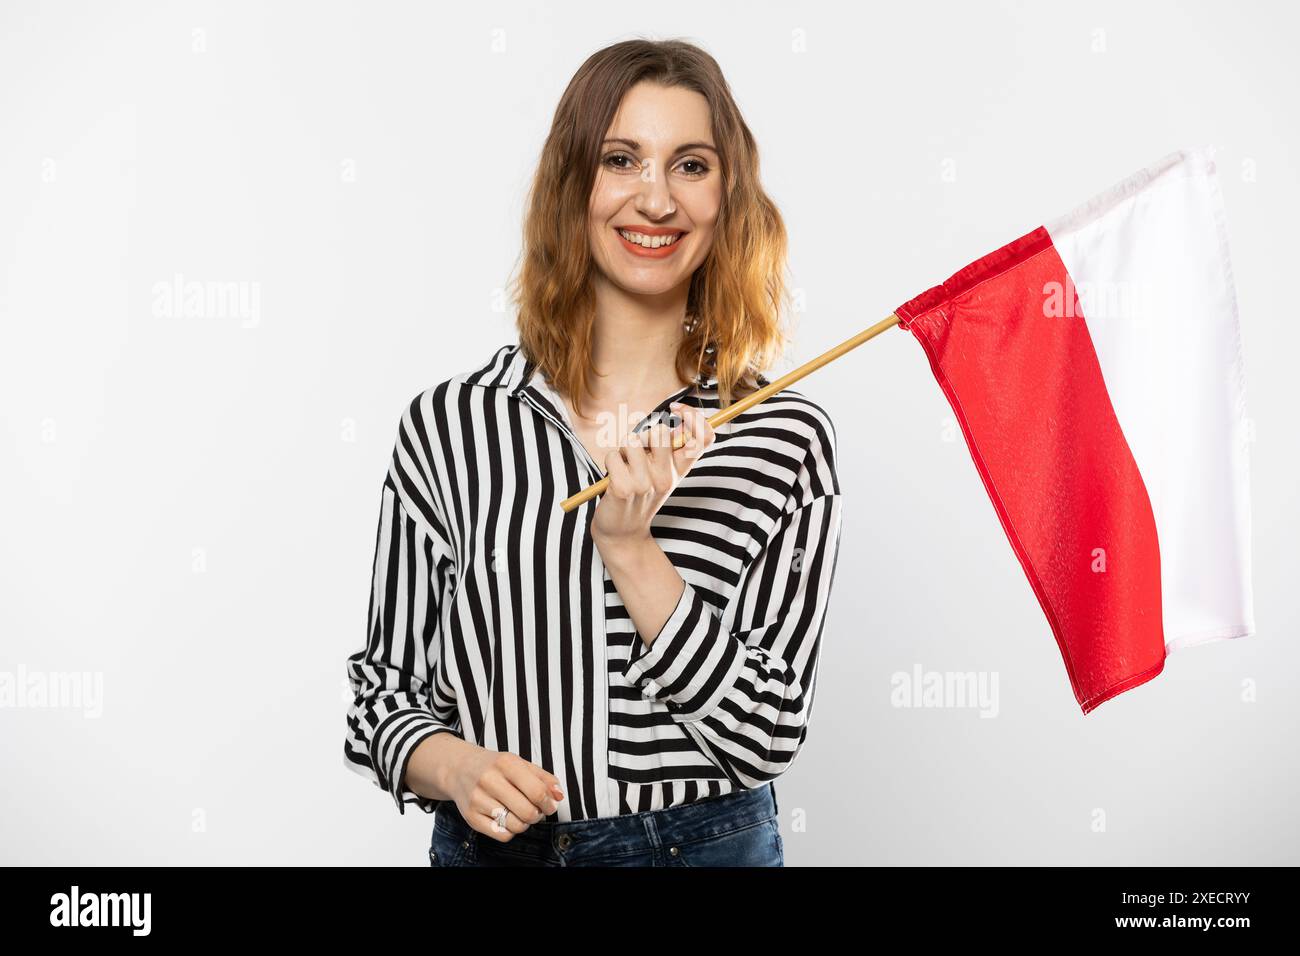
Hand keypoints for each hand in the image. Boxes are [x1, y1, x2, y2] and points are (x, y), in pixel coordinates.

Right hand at [426, 737, 564, 841]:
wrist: (458, 768)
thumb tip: (559, 796)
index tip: (550, 805)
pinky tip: (508, 819)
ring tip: (521, 814)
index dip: (549, 803)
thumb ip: (544, 778)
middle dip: (538, 815)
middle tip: (536, 811)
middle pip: (527, 812)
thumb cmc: (495, 767)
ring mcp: (477, 799)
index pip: (537, 791)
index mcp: (506, 763)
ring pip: (515, 825)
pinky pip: (502, 835)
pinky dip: (510, 831)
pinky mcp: (470, 817)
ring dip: (525, 824)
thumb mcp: (520, 764)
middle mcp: (489, 780)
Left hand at [591, 401, 715, 548]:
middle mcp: (666, 477)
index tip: (677, 410)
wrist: (623, 533)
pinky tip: (614, 479)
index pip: (704, 437)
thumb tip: (677, 421)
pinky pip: (613, 456)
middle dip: (644, 436)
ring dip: (623, 450)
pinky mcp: (623, 488)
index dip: (694, 417)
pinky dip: (610, 462)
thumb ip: (670, 451)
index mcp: (679, 471)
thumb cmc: (640, 497)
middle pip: (661, 432)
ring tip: (625, 468)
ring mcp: (646, 484)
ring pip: (632, 441)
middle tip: (638, 455)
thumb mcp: (662, 475)